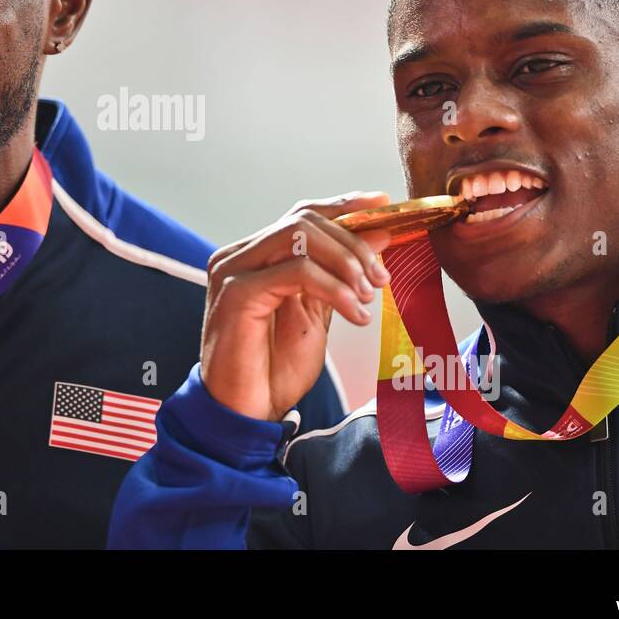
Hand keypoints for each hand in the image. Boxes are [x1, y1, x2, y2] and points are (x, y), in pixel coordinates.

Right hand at [201, 192, 393, 420]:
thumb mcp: (318, 313)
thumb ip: (340, 274)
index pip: (302, 214)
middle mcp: (239, 255)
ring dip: (346, 261)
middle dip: (354, 243)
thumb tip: (378, 234)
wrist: (245, 414)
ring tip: (368, 296)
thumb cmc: (274, 369)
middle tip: (382, 277)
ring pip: (300, 235)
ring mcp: (233, 270)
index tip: (384, 205)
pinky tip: (355, 314)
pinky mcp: (237, 292)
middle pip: (305, 220)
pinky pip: (297, 271)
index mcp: (256, 256)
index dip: (344, 206)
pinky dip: (334, 288)